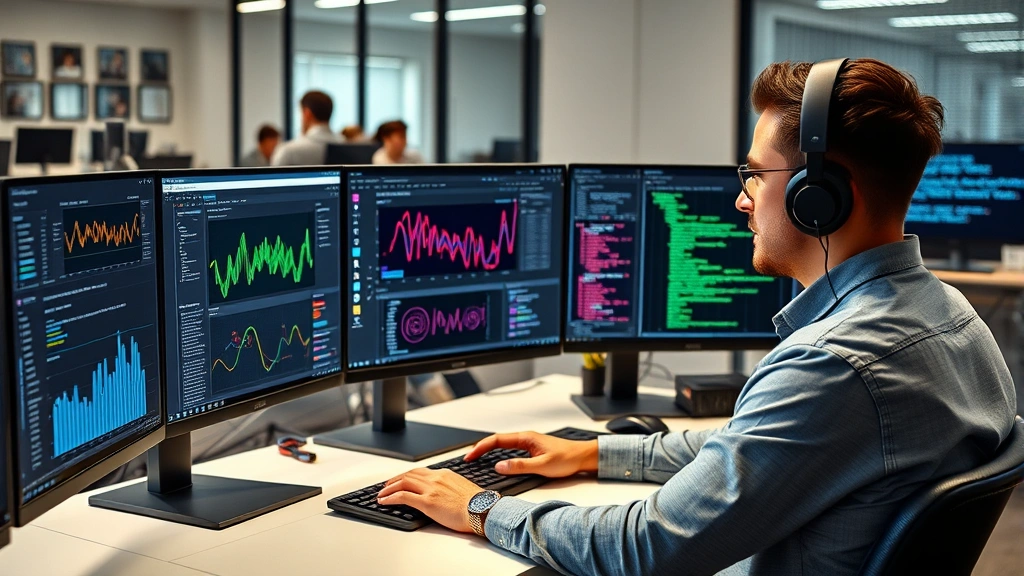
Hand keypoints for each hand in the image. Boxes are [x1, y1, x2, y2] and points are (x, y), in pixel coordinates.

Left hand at [377, 468, 480, 533]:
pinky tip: (384, 501)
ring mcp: (431, 489)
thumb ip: (450, 488)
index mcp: (445, 474)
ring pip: (403, 483)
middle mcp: (436, 478)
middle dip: (395, 480)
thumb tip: (445, 495)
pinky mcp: (427, 502)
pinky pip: (402, 496)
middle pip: (409, 475)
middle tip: (386, 486)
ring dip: (389, 488)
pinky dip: (390, 497)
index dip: (407, 475)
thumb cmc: (478, 504)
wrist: (483, 510)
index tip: (401, 479)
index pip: (420, 472)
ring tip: (381, 494)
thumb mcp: (462, 490)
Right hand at [464, 431, 598, 477]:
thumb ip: (520, 466)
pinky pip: (509, 449)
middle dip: (480, 448)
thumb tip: (499, 466)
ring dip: (488, 450)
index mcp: (526, 438)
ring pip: (502, 444)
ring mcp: (528, 443)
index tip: (470, 457)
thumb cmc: (567, 459)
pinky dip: (498, 453)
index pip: (496, 440)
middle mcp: (525, 438)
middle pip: (496, 440)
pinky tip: (495, 460)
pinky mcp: (531, 449)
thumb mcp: (542, 466)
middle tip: (468, 459)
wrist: (583, 457)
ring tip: (476, 459)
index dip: (480, 448)